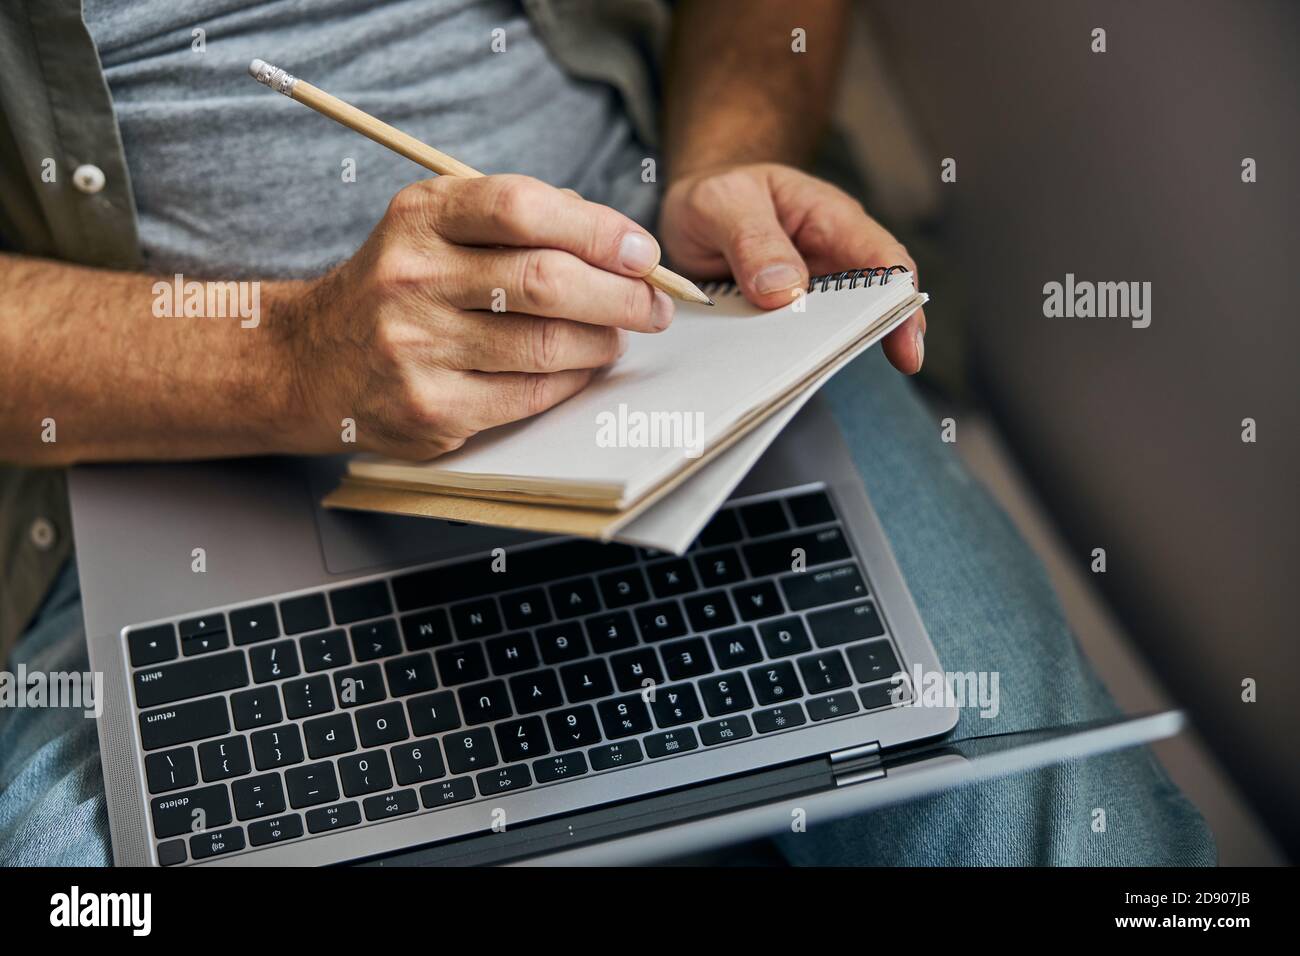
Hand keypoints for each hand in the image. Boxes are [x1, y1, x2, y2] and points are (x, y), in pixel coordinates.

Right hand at [284, 175, 673, 458]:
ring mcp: (417, 348)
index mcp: (420, 217)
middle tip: (655, 305)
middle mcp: (411, 278)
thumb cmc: (400, 285)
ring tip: (617, 336)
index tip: (641, 252)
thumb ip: (520, 218)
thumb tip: (618, 242)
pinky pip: (530, 394)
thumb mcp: (437, 226)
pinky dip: (572, 381)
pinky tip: (580, 368)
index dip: (597, 229)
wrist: (312, 361)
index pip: (522, 208)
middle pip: (546, 281)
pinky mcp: (430, 408)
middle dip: (621, 295)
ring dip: (603, 342)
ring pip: (546, 345)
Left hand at [659, 163, 925, 373]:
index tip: (906, 346)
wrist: (691, 211)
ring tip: (806, 379)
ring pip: (830, 331)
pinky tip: (777, 381)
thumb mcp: (721, 202)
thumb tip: (786, 291)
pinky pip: (793, 345)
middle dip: (869, 338)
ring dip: (823, 355)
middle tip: (861, 372)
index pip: (881, 260)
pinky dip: (789, 361)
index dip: (900, 302)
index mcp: (829, 219)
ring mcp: (807, 295)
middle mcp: (829, 260)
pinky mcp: (781, 321)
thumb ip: (751, 239)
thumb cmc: (718, 196)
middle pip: (867, 304)